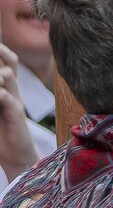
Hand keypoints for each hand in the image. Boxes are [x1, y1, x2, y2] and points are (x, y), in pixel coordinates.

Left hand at [0, 47, 37, 178]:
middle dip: (1, 52)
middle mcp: (13, 92)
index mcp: (7, 89)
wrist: (16, 157)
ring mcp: (16, 101)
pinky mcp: (16, 114)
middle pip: (11, 63)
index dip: (2, 51)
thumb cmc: (1, 135)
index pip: (7, 63)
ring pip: (7, 76)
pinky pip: (6, 97)